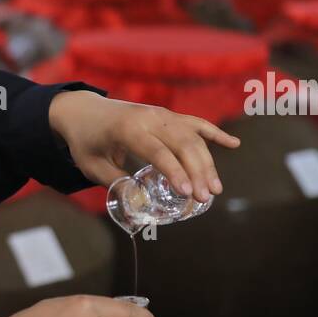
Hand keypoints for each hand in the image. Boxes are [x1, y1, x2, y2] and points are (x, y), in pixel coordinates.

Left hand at [49, 89, 239, 201]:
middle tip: (205, 197)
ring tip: (215, 188)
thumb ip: (115, 183)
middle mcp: (149, 118)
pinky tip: (234, 144)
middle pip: (181, 144)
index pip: (157, 151)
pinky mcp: (168, 116)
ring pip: (192, 137)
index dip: (174, 171)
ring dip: (207, 162)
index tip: (187, 192)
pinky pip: (196, 124)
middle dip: (196, 171)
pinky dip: (215, 134)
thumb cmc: (86, 141)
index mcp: (128, 129)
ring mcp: (161, 114)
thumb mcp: (91, 166)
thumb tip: (137, 206)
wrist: (82, 110)